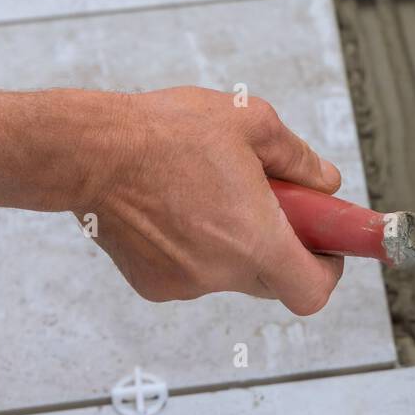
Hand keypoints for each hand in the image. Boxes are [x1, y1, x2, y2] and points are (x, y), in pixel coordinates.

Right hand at [81, 87, 344, 315]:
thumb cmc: (167, 132)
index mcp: (253, 240)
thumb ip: (299, 159)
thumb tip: (325, 181)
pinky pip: (195, 272)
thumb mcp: (252, 123)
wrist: (88, 152)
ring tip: (212, 194)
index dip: (327, 272)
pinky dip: (199, 248)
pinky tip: (179, 207)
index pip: (312, 291)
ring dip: (237, 244)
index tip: (324, 246)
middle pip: (275, 282)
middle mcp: (221, 272)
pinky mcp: (153, 285)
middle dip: (284, 249)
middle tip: (274, 208)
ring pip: (233, 274)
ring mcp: (184, 284)